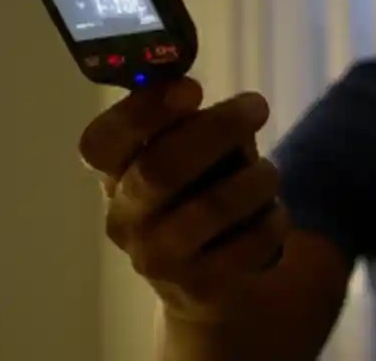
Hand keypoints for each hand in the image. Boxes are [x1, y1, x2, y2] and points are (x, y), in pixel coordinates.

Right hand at [80, 77, 290, 321]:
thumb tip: (192, 92)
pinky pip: (248, 246)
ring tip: (270, 172)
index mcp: (113, 176)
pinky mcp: (200, 288)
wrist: (204, 282)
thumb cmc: (196, 193)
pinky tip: (275, 212)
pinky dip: (272, 220)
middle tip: (257, 105)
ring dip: (254, 179)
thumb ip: (186, 123)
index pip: (100, 144)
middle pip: (159, 170)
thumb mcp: (185, 152)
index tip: (193, 88)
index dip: (142, 112)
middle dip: (216, 130)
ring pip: (210, 208)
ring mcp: (157, 259)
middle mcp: (124, 219)